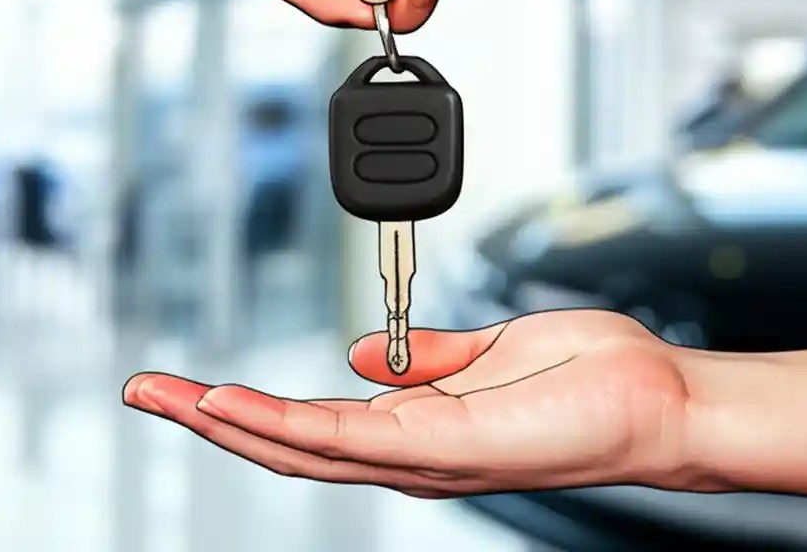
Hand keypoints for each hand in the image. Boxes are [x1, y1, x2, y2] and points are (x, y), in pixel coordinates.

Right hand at [123, 309, 704, 497]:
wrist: (662, 402)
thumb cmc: (591, 380)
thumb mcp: (493, 351)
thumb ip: (430, 357)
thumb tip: (367, 354)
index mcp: (417, 426)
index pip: (311, 423)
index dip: (245, 408)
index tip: (191, 381)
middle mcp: (410, 451)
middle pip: (286, 445)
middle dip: (208, 419)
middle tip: (144, 391)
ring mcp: (424, 455)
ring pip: (300, 448)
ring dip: (224, 421)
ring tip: (165, 395)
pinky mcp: (444, 445)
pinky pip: (346, 436)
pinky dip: (281, 422)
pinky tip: (233, 401)